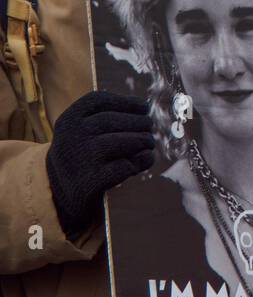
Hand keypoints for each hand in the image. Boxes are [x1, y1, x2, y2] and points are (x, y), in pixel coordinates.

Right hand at [46, 91, 154, 239]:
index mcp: (67, 120)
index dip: (126, 102)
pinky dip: (141, 161)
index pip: (99, 100)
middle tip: (149, 126)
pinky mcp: (90, 182)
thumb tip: (145, 108)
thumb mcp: (83, 132)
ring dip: (143, 140)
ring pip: (123, 142)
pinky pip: (125, 166)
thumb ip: (108, 117)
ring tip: (149, 142)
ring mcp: (80, 159)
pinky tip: (146, 159)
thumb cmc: (81, 155)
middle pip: (114, 120)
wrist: (60, 195)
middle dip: (139, 122)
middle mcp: (71, 136)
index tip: (144, 107)